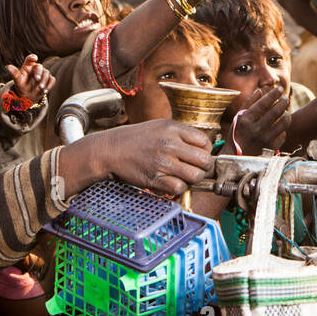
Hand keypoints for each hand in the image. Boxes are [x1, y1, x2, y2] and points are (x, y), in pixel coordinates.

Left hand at [7, 54, 53, 101]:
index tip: (34, 58)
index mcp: (28, 66)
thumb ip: (14, 73)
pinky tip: (45, 91)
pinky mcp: (49, 80)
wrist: (28, 96)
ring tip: (40, 88)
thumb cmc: (21, 86)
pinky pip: (52, 80)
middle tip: (37, 79)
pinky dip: (49, 85)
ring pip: (47, 73)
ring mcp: (44, 74)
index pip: (30, 59)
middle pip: (40, 67)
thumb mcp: (17, 81)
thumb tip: (7, 66)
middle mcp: (37, 68)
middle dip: (39, 73)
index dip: (32, 57)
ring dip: (44, 81)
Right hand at [91, 119, 214, 197]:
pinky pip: (179, 187)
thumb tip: (203, 148)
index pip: (205, 142)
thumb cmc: (136, 138)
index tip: (198, 156)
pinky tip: (172, 182)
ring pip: (195, 176)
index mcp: (173, 128)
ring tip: (183, 177)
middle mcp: (170, 144)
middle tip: (195, 169)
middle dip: (203, 168)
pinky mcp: (155, 178)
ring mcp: (163, 161)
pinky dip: (178, 188)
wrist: (111, 150)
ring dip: (192, 180)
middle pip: (204, 161)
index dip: (205, 152)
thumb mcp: (160, 126)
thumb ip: (181, 134)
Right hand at [229, 86, 289, 154]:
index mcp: (246, 120)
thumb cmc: (237, 132)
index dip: (274, 94)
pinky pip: (283, 134)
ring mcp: (265, 139)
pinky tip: (278, 127)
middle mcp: (256, 129)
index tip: (280, 88)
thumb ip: (249, 102)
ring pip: (284, 122)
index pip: (264, 103)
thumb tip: (261, 90)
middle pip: (277, 111)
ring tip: (284, 111)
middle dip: (283, 101)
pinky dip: (282, 129)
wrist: (235, 156)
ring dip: (286, 114)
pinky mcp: (271, 148)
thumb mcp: (238, 116)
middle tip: (284, 98)